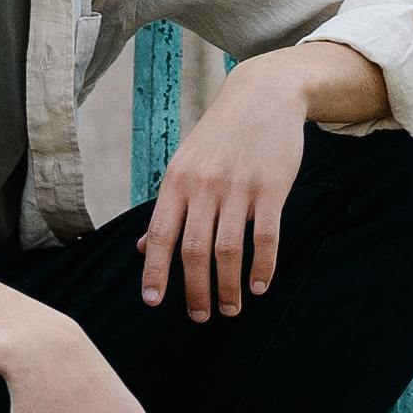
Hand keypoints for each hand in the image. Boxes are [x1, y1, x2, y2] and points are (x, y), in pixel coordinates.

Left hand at [142, 52, 319, 319]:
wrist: (264, 95)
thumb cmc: (220, 135)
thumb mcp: (185, 163)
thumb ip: (167, 206)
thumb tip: (141, 247)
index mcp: (176, 181)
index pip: (159, 235)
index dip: (154, 272)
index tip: (153, 303)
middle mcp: (204, 186)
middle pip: (194, 251)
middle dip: (195, 291)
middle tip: (200, 317)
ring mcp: (238, 187)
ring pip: (228, 251)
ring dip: (228, 287)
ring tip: (231, 309)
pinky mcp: (271, 188)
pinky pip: (265, 237)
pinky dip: (263, 267)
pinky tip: (261, 286)